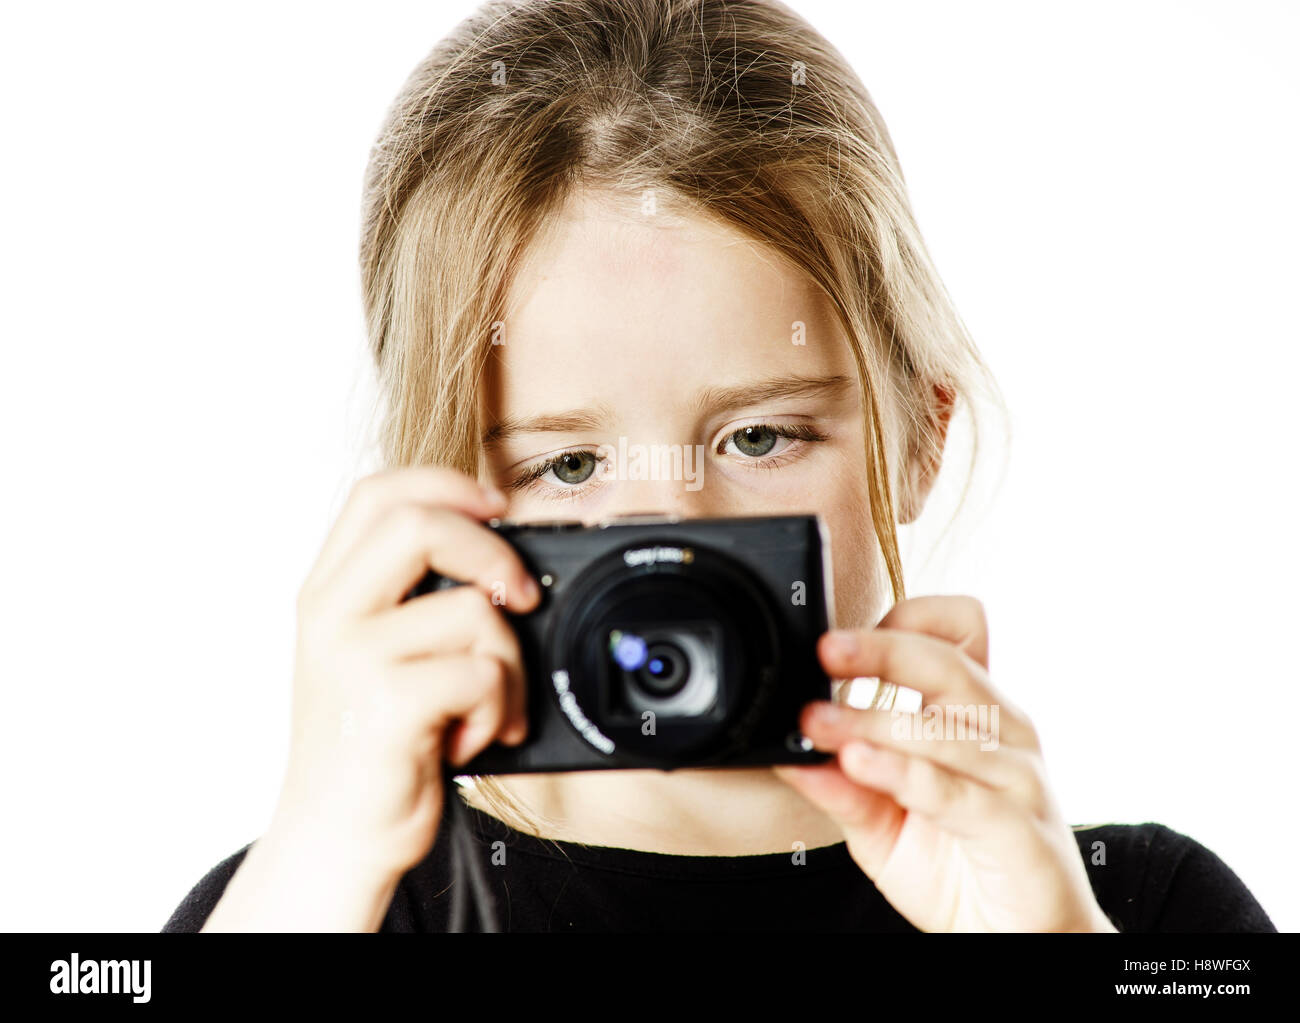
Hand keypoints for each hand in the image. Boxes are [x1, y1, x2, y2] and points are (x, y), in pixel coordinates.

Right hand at [268, 466, 539, 882]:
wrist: (334, 838)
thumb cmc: (372, 745)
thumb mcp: (377, 657)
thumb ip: (414, 601)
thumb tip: (504, 561)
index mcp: (328, 591)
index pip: (378, 492)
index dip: (446, 484)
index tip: (497, 506)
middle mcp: (331, 614)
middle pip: (419, 523)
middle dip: (492, 552)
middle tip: (523, 597)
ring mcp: (352, 657)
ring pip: (473, 609)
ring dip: (509, 664)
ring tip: (489, 705)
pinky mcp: (383, 705)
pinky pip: (482, 674)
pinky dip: (500, 709)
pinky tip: (475, 736)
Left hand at [773, 595, 1115, 931]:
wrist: (1021, 940)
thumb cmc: (961, 867)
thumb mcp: (882, 823)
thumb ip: (842, 786)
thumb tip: (787, 754)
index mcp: (972, 715)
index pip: (958, 633)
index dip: (905, 622)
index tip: (837, 640)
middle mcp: (1001, 733)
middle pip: (947, 664)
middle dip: (880, 651)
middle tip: (825, 652)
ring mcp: (1016, 777)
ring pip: (946, 727)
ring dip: (873, 720)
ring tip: (819, 722)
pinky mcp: (1018, 827)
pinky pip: (959, 791)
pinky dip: (906, 773)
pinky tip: (862, 764)